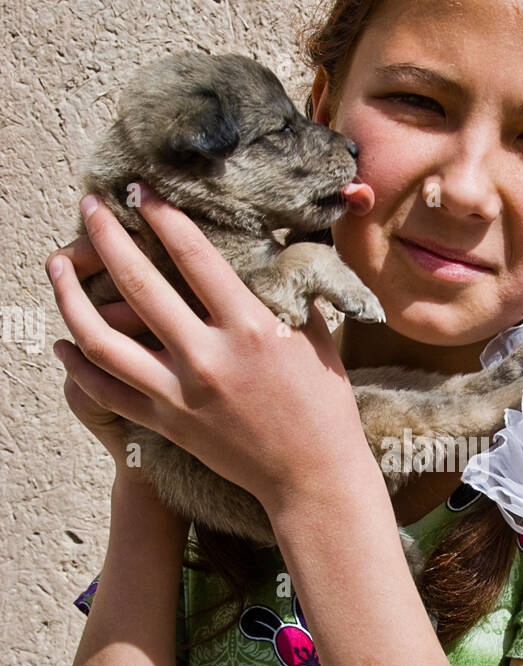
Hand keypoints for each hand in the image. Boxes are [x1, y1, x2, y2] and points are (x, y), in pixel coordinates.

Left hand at [48, 186, 371, 516]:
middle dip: (106, 237)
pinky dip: (78, 365)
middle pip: (138, 285)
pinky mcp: (166, 423)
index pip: (193, 254)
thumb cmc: (321, 401)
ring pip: (103, 340)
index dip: (161, 214)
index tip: (141, 190)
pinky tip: (63, 340)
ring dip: (71, 297)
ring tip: (57, 265)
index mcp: (251, 327)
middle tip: (89, 206)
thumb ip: (283, 286)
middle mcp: (209, 358)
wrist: (312, 475)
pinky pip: (106, 391)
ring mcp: (181, 394)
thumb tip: (266, 237)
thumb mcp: (314, 333)